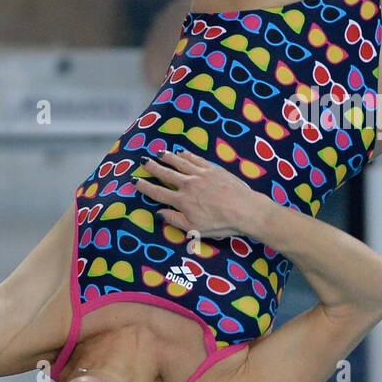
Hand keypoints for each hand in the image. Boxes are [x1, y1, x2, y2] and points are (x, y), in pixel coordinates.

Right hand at [133, 150, 270, 240]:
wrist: (246, 210)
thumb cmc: (221, 224)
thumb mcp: (195, 229)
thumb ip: (176, 220)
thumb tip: (160, 213)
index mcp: (182, 201)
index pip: (158, 193)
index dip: (145, 186)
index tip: (135, 180)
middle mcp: (188, 185)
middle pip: (166, 174)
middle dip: (153, 167)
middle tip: (143, 161)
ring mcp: (201, 175)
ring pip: (180, 163)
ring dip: (167, 157)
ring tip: (159, 152)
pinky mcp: (213, 169)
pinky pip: (195, 159)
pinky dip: (186, 155)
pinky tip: (180, 152)